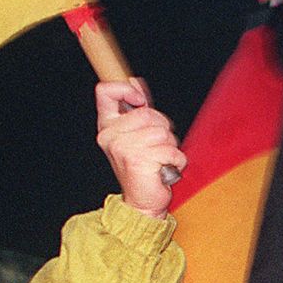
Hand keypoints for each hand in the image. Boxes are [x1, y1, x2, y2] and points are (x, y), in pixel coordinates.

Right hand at [96, 80, 186, 217]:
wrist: (142, 202)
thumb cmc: (143, 168)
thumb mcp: (137, 134)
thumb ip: (136, 108)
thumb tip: (135, 81)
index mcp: (107, 126)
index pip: (106, 91)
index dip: (127, 89)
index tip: (140, 101)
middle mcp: (110, 136)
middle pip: (147, 112)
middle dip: (162, 128)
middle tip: (156, 147)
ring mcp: (122, 148)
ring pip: (162, 132)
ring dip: (170, 146)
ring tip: (160, 159)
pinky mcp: (138, 160)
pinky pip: (170, 150)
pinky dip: (176, 160)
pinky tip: (164, 169)